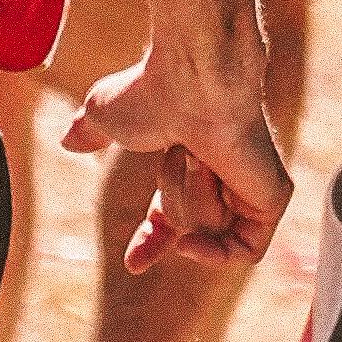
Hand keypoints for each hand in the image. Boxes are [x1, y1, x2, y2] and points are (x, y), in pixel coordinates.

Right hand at [66, 44, 290, 271]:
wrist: (197, 77)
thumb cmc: (153, 91)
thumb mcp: (106, 116)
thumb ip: (91, 133)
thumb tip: (68, 140)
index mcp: (190, 161)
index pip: (174, 216)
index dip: (154, 241)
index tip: (134, 264)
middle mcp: (224, 173)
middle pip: (186, 228)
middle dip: (170, 198)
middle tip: (182, 152)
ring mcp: (251, 185)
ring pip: (208, 235)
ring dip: (190, 199)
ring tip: (200, 155)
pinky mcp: (273, 198)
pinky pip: (244, 251)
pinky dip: (219, 251)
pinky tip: (194, 238)